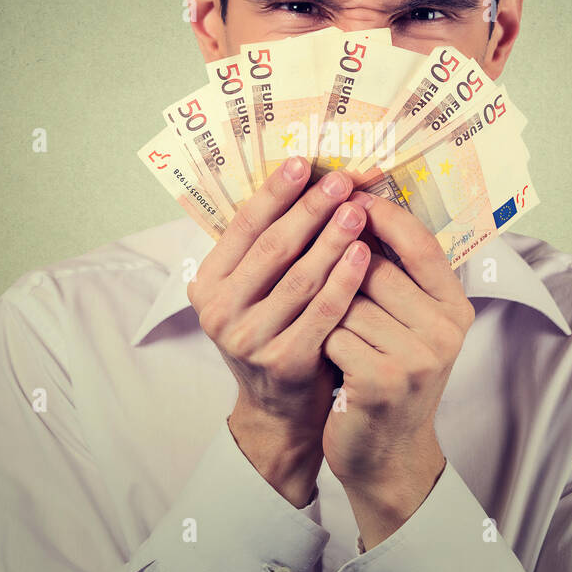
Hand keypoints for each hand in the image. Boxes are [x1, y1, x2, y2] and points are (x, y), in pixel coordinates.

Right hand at [187, 156, 372, 505]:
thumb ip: (265, 250)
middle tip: (341, 181)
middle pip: (272, 248)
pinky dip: (343, 281)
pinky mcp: (282, 362)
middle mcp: (219, 311)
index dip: (274, 192)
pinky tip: (363, 255)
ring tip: (357, 210)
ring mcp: (248, 339)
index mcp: (208, 284)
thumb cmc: (275, 331)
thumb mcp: (253, 292)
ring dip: (330, 240)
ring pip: (298, 278)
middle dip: (309, 210)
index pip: (243, 227)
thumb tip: (302, 181)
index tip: (303, 162)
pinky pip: (320, 313)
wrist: (279, 409)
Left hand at [320, 192, 475, 547]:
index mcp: (456, 307)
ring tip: (333, 332)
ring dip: (329, 313)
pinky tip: (330, 361)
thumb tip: (361, 202)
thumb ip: (397, 274)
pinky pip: (335, 336)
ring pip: (348, 303)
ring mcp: (418, 358)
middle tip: (327, 283)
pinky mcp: (383, 381)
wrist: (385, 454)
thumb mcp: (408, 323)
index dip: (384, 216)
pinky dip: (324, 345)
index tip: (350, 193)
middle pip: (374, 269)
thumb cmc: (387, 373)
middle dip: (341, 272)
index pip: (421, 244)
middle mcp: (446, 331)